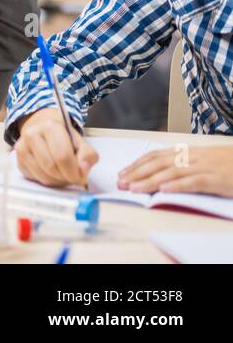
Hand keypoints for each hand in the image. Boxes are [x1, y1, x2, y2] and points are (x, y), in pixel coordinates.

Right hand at [13, 107, 97, 187]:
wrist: (44, 131)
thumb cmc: (64, 139)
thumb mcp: (81, 143)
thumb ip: (88, 156)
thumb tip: (83, 170)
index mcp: (49, 127)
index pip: (62, 156)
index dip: (74, 172)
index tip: (81, 178)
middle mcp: (31, 135)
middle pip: (51, 167)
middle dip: (66, 177)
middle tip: (73, 177)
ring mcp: (21, 148)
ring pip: (43, 176)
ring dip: (57, 181)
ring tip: (64, 174)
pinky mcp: (18, 161)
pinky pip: (36, 180)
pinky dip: (48, 181)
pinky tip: (53, 174)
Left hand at [117, 144, 232, 196]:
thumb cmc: (227, 162)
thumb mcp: (202, 160)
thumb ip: (182, 164)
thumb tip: (160, 173)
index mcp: (187, 152)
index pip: (156, 156)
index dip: (137, 164)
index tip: (122, 173)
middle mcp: (192, 157)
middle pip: (159, 164)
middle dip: (137, 173)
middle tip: (120, 183)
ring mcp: (204, 167)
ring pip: (172, 172)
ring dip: (150, 180)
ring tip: (134, 188)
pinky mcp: (216, 179)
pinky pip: (195, 181)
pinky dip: (178, 185)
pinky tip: (165, 190)